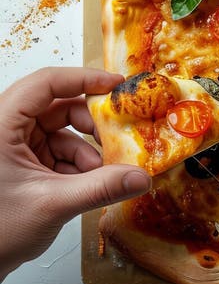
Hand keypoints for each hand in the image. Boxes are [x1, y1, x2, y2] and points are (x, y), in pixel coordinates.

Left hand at [0, 67, 150, 281]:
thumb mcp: (52, 204)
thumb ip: (100, 188)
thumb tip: (140, 177)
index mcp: (1, 126)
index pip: (45, 84)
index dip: (83, 79)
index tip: (116, 85)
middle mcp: (6, 130)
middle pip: (58, 106)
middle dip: (90, 125)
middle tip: (116, 136)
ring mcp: (14, 147)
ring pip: (61, 132)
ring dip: (86, 152)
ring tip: (100, 176)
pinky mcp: (22, 164)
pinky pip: (58, 152)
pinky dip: (77, 166)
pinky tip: (86, 186)